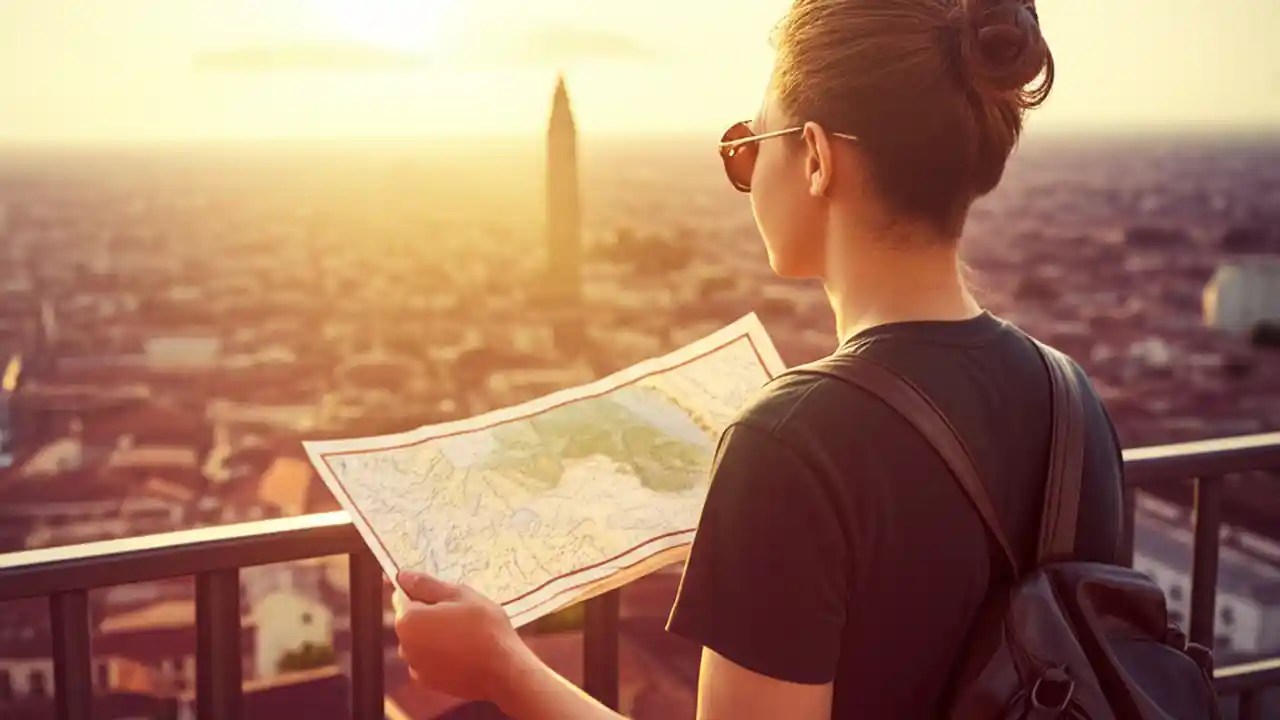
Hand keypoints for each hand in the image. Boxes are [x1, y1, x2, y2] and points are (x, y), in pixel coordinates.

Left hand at [393, 570, 533, 706]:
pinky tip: (462, 652)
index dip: (423, 592)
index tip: (445, 595)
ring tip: (465, 634)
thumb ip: (427, 585)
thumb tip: (403, 575)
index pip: (402, 596)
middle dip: (429, 614)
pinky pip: (428, 660)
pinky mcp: (428, 682)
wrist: (503, 670)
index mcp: (408, 620)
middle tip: (461, 613)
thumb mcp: (460, 595)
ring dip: (434, 634)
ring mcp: (416, 666)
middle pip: (411, 620)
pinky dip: (439, 654)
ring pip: (420, 641)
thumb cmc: (484, 627)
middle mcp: (405, 645)